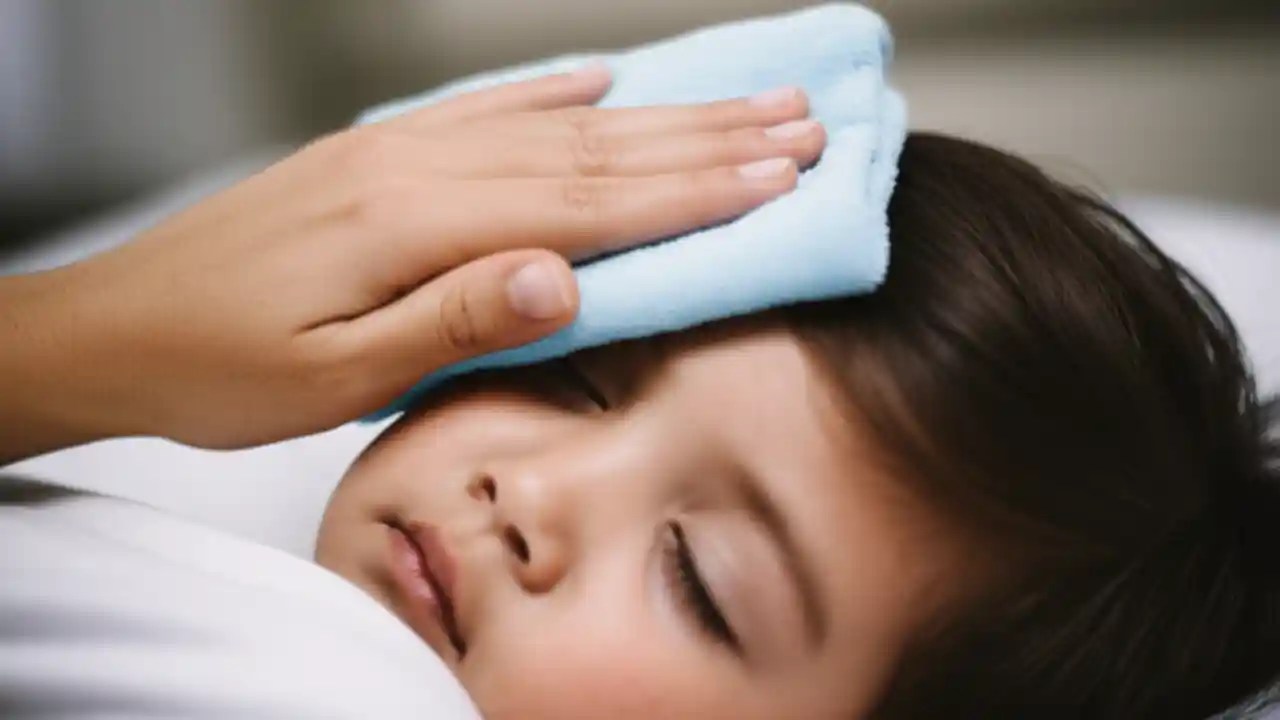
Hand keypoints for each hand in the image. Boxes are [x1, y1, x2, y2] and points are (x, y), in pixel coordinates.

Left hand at [1, 66, 824, 456]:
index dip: (692, 190)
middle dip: (705, 140)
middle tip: (798, 126)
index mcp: (417, 226)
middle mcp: (417, 170)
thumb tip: (562, 278)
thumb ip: (450, 320)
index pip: (587, 204)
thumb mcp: (330, 376)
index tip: (780, 176)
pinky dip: (549, 93)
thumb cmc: (218, 368)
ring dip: (653, 115)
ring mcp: (396, 153)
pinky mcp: (374, 156)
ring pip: (551, 126)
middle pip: (590, 150)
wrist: (112, 327)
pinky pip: (480, 110)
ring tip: (736, 102)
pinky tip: (598, 81)